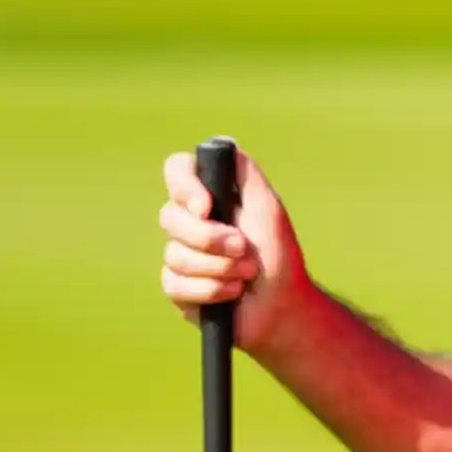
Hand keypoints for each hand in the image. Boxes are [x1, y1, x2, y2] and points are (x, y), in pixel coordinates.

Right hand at [159, 144, 310, 352]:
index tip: (207, 207)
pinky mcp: (176, 286)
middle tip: (244, 248)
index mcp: (210, 196)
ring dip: (218, 268)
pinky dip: (210, 290)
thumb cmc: (278, 255)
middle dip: (211, 238)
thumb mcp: (267, 208)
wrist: (281, 306)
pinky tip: (231, 293)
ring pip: (174, 254)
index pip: (177, 170)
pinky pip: (174, 283)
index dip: (185, 186)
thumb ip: (246, 174)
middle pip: (170, 216)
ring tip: (246, 274)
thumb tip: (223, 145)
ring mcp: (180, 254)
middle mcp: (190, 221)